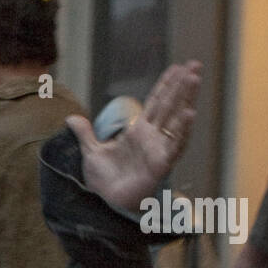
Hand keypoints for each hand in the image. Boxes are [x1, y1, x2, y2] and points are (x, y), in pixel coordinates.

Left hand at [67, 60, 202, 212]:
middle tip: (195, 64)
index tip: (177, 67)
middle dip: (182, 85)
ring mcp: (159, 150)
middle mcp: (153, 138)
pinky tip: (189, 113)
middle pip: (170, 105)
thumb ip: (85, 134)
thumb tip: (71, 118)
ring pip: (177, 120)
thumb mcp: (91, 152)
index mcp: (139, 132)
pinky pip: (175, 145)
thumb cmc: (103, 181)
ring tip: (195, 79)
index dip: (166, 85)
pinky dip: (182, 130)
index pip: (156, 102)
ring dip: (187, 99)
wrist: (104, 203)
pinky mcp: (161, 164)